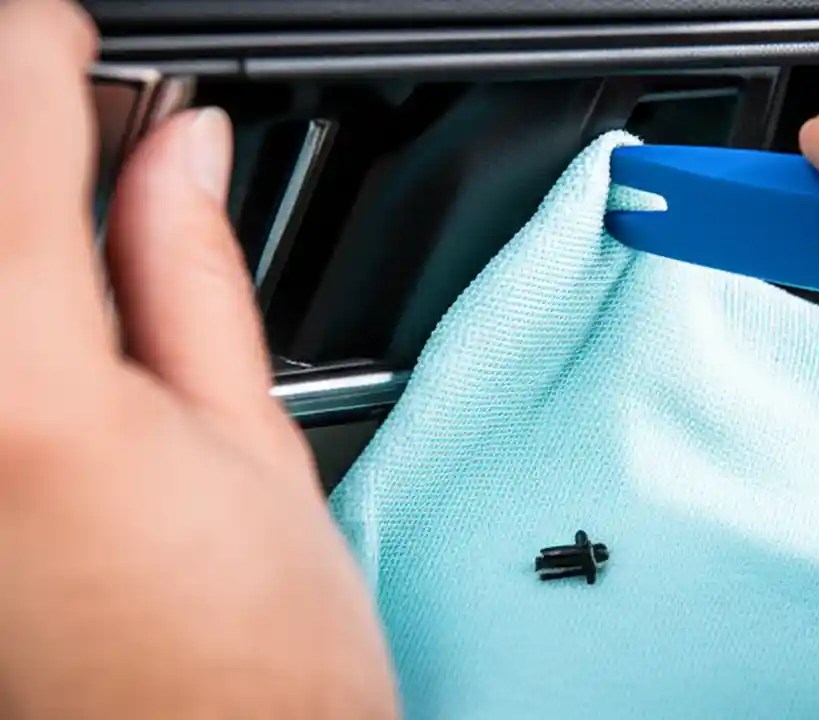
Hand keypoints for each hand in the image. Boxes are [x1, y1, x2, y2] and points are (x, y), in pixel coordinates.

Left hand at [0, 2, 395, 716]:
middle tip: (71, 119)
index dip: (34, 55)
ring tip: (58, 218)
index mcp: (30, 399)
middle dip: (1, 125)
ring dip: (6, 226)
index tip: (67, 38)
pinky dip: (4, 296)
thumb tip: (177, 156)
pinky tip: (40, 298)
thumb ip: (190, 276)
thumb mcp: (252, 441)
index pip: (4, 142)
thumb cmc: (256, 663)